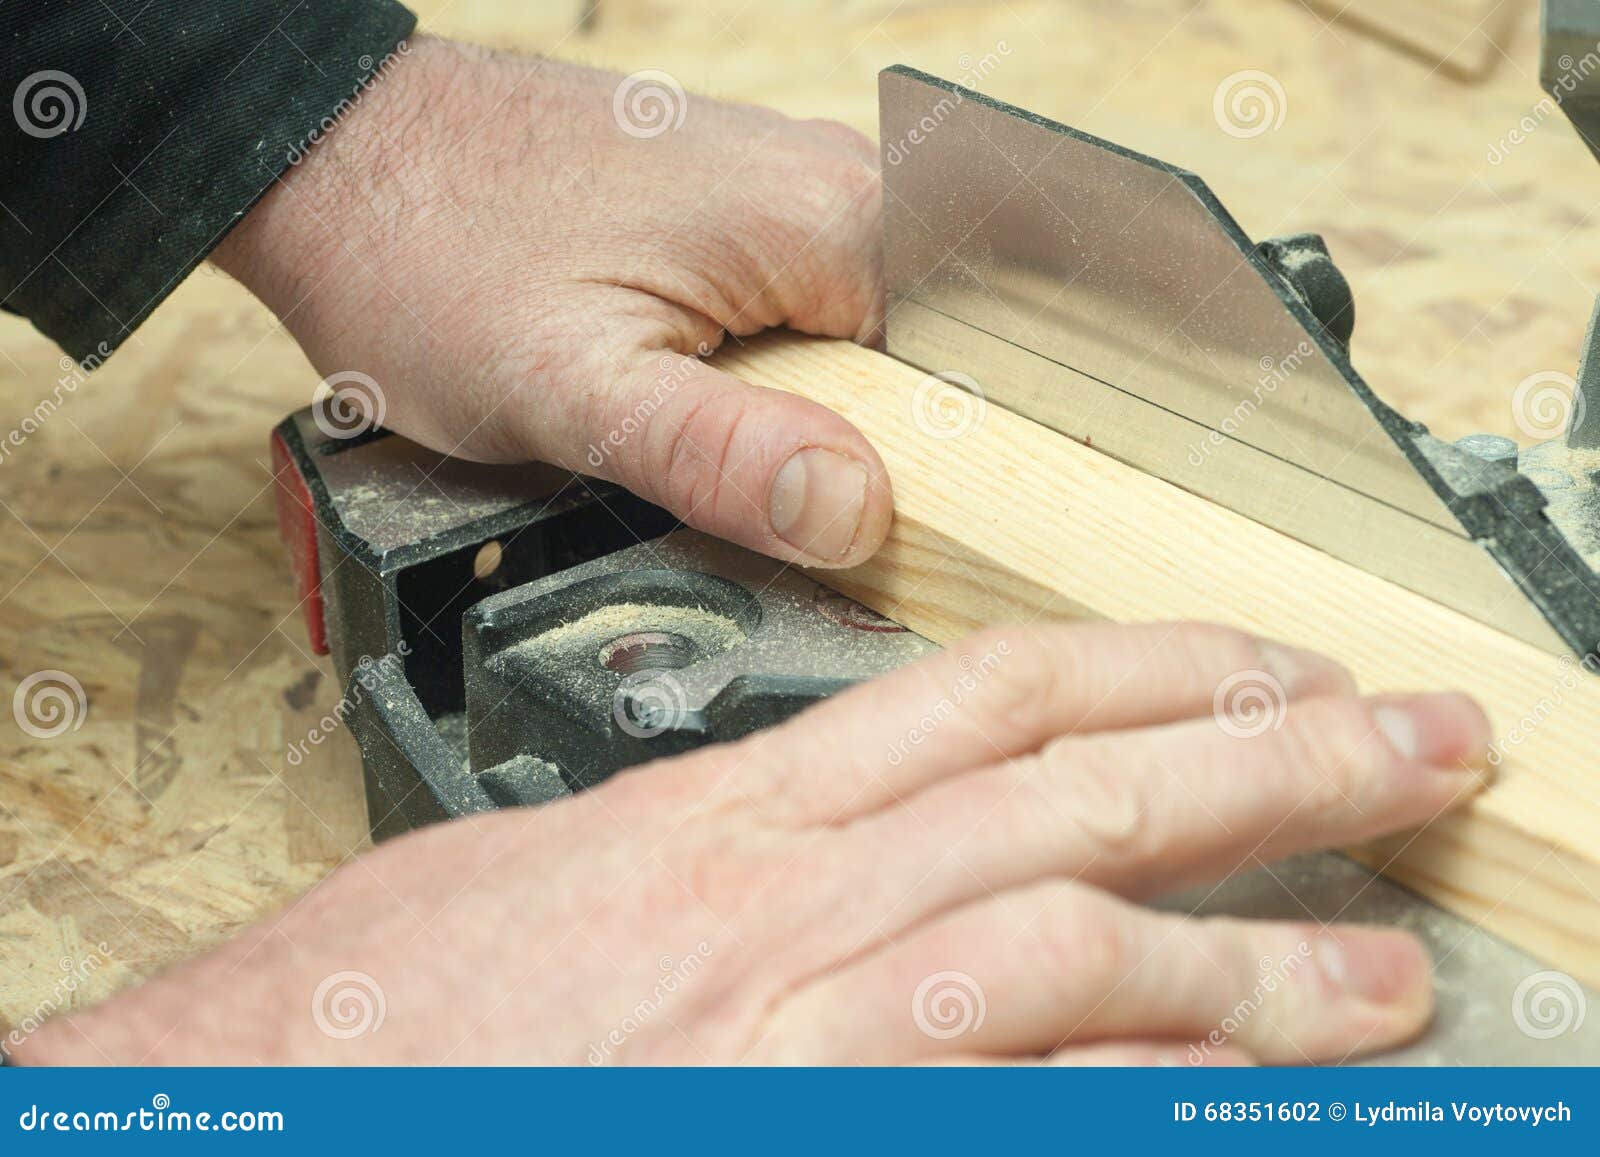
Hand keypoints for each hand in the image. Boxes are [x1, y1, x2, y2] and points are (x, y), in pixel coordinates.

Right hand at [16, 623, 1488, 1064]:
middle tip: (1416, 749)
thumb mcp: (556, 881)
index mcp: (732, 819)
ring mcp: (801, 1025)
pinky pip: (1010, 1106)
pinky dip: (1127, 1108)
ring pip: (1075, 949)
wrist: (265, 1106)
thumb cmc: (385, 1017)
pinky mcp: (798, 1129)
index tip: (1253, 663)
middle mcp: (787, 902)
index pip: (984, 698)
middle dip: (1270, 761)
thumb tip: (813, 859)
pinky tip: (1222, 1115)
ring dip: (1252, 963)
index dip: (1144, 670)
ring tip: (1388, 977)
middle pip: (1074, 797)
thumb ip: (706, 861)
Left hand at [212, 37, 890, 567]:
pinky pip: (806, 316)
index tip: (850, 534)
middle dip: (858, 450)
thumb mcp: (572, 390)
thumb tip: (858, 514)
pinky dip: (771, 378)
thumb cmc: (435, 253)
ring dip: (809, 416)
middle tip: (739, 486)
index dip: (923, 475)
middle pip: (921, 366)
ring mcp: (787, 188)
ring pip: (861, 348)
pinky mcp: (742, 209)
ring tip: (702, 430)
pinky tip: (699, 394)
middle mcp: (831, 183)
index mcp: (828, 221)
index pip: (964, 381)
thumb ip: (721, 456)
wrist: (340, 158)